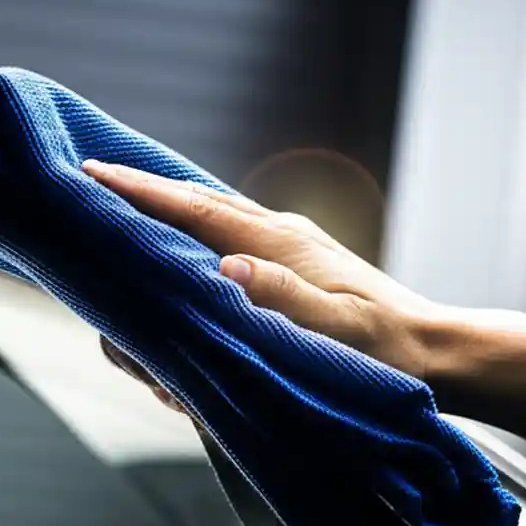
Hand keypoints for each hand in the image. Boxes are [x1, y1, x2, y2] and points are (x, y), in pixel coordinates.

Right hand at [82, 160, 444, 379]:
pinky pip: (227, 232)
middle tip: (89, 181)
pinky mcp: (293, 260)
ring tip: (121, 204)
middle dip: (140, 190)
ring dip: (165, 207)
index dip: (140, 191)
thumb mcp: (336, 331)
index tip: (93, 173)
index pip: (193, 208)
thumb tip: (226, 267)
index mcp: (277, 242)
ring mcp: (286, 243)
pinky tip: (180, 241)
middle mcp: (277, 232)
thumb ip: (282, 298)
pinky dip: (192, 227)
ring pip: (209, 214)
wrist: (436, 351)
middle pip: (193, 200)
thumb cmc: (386, 352)